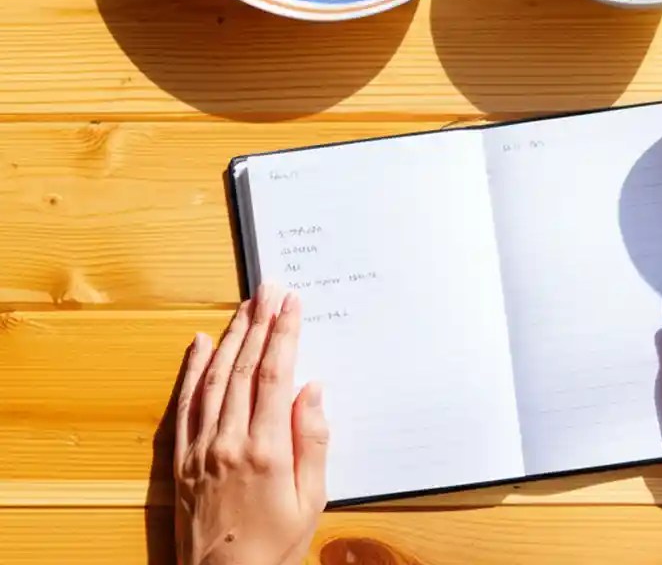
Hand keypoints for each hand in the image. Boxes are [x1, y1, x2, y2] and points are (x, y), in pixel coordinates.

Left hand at [173, 285, 328, 564]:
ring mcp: (200, 450)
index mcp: (266, 451)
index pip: (275, 376)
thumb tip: (312, 392)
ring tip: (244, 307)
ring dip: (230, 338)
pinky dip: (192, 371)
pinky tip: (200, 345)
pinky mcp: (181, 461)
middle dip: (258, 324)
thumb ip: (313, 443)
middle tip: (268, 289)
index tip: (291, 303)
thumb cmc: (275, 547)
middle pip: (243, 369)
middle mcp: (228, 443)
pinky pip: (185, 405)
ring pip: (213, 379)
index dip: (283, 334)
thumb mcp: (312, 500)